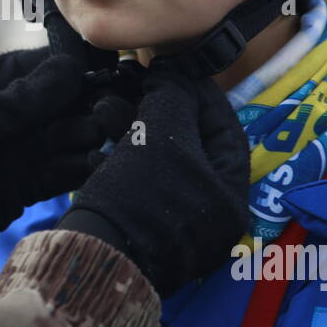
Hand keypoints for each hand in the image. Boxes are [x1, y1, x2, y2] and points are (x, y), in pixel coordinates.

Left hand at [0, 47, 126, 253]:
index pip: (52, 68)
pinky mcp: (30, 184)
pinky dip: (85, 167)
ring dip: (94, 134)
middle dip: (95, 104)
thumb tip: (74, 70)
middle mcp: (19, 114)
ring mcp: (26, 149)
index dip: (81, 70)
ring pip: (75, 136)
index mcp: (1, 82)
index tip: (109, 72)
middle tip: (110, 111)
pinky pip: (66, 172)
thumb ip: (31, 96)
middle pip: (72, 103)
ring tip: (104, 132)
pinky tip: (97, 161)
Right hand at [57, 56, 250, 298]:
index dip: (199, 93)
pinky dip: (121, 163)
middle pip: (191, 146)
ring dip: (132, 132)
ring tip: (102, 113)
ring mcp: (179, 230)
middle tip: (132, 88)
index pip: (225, 130)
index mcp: (231, 196)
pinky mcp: (145, 236)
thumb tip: (173, 73)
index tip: (172, 71)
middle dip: (157, 111)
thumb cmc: (139, 194)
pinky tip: (96, 152)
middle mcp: (212, 216)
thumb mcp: (162, 133)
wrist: (94, 256)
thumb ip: (173, 96)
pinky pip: (140, 188)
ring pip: (161, 165)